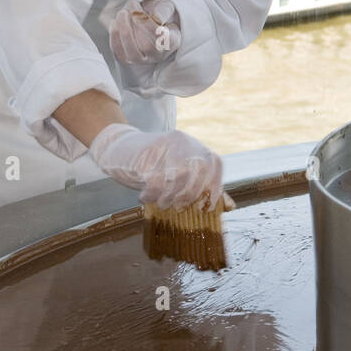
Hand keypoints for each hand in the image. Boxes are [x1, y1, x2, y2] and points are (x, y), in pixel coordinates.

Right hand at [89, 122, 223, 210]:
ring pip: (178, 175)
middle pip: (199, 171)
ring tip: (160, 202)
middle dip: (189, 194)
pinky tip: (145, 196)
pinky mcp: (149, 151)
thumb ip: (204, 188)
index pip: (215, 166)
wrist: (122, 148)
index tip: (206, 207)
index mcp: (198, 147)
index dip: (214, 189)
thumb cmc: (155, 167)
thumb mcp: (181, 175)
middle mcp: (187, 143)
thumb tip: (229, 207)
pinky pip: (156, 179)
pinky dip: (151, 194)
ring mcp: (168, 145)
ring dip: (168, 196)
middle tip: (177, 207)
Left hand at [109, 0, 180, 66]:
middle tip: (124, 10)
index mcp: (172, 41)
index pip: (160, 36)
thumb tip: (157, 18)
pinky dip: (114, 39)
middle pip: (146, 47)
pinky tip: (114, 23)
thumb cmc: (159, 12)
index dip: (145, 21)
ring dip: (123, 33)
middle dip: (133, 27)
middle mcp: (159, 54)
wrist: (148, 19)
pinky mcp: (129, 61)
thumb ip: (163, 11)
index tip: (135, 5)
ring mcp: (144, 60)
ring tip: (120, 14)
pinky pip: (120, 55)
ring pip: (132, 55)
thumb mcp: (165, 7)